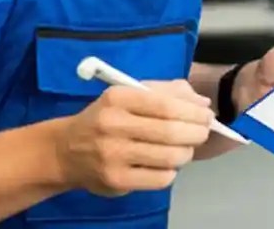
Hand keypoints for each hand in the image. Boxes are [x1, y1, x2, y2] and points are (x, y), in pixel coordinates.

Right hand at [55, 80, 213, 195]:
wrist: (66, 150)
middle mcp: (113, 125)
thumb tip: (203, 104)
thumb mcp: (130, 95)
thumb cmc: (107, 118)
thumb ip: (167, 93)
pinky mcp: (116, 180)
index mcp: (119, 98)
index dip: (193, 112)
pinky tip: (166, 164)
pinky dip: (172, 171)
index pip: (166, 105)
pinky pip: (161, 178)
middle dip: (197, 132)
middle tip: (202, 132)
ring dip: (186, 153)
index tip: (207, 115)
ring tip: (185, 148)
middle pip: (171, 132)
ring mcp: (113, 155)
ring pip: (170, 156)